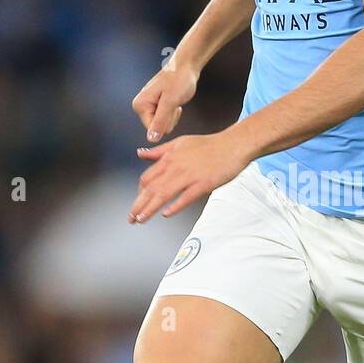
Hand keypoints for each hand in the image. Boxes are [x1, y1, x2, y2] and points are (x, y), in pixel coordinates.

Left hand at [129, 129, 249, 223]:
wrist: (233, 145)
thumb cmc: (208, 145)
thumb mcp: (179, 143)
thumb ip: (159, 151)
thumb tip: (140, 153)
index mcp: (169, 158)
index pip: (147, 178)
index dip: (139, 192)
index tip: (137, 202)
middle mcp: (176, 167)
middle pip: (151, 189)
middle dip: (138, 205)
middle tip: (130, 218)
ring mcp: (189, 176)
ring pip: (164, 194)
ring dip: (150, 209)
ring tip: (141, 220)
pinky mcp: (203, 184)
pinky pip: (185, 197)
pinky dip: (174, 206)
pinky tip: (166, 214)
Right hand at [131, 56, 198, 141]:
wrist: (185, 67)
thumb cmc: (179, 80)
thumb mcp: (170, 102)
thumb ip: (160, 121)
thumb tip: (151, 139)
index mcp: (140, 105)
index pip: (153, 130)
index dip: (167, 121)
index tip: (172, 106)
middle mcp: (140, 106)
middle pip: (157, 128)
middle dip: (170, 118)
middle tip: (174, 102)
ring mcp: (147, 106)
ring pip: (162, 125)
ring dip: (172, 115)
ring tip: (174, 100)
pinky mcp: (155, 106)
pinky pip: (165, 119)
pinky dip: (173, 112)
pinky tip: (174, 101)